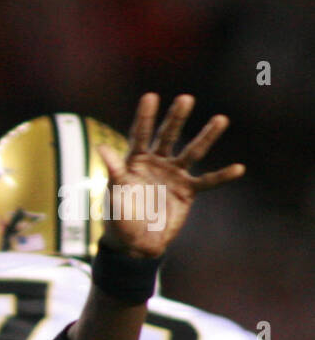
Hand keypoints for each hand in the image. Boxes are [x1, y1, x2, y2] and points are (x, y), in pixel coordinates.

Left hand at [97, 93, 244, 257]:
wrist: (134, 244)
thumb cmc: (119, 218)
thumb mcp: (114, 193)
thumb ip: (113, 170)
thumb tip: (102, 148)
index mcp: (135, 162)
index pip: (140, 135)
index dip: (145, 117)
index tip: (151, 96)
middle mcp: (156, 163)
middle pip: (168, 136)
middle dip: (176, 118)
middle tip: (186, 98)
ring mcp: (173, 175)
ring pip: (192, 152)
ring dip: (206, 136)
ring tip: (220, 119)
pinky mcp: (187, 191)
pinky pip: (207, 182)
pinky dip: (222, 176)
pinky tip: (238, 168)